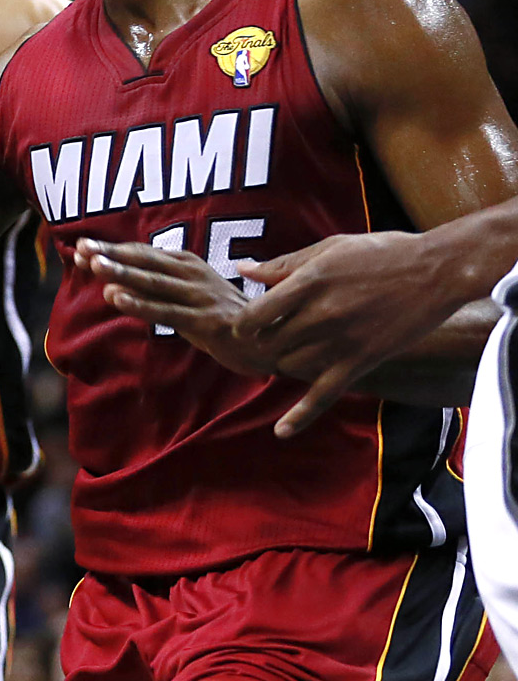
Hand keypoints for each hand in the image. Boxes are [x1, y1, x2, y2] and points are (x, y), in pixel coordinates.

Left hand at [76, 239, 276, 377]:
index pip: (143, 253)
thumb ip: (155, 285)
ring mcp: (199, 297)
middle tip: (81, 247)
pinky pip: (166, 312)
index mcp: (187, 264)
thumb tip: (112, 278)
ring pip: (153, 283)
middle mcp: (193, 274)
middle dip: (111, 254)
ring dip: (122, 273)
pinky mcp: (205, 321)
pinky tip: (116, 299)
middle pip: (145, 262)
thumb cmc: (220, 315)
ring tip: (93, 266)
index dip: (112, 249)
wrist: (268, 339)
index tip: (81, 246)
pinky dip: (140, 304)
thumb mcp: (187, 293)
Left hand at [232, 232, 448, 437]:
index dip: (245, 324)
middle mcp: (320, 313)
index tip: (249, 325)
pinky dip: (300, 415)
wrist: (438, 271)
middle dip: (266, 341)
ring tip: (296, 350)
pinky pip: (323, 394)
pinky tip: (282, 432)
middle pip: (269, 343)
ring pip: (289, 365)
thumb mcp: (330, 248)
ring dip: (286, 361)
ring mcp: (341, 340)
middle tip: (275, 336)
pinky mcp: (361, 360)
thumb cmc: (383, 253)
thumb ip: (283, 265)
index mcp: (308, 282)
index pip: (254, 315)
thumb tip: (242, 270)